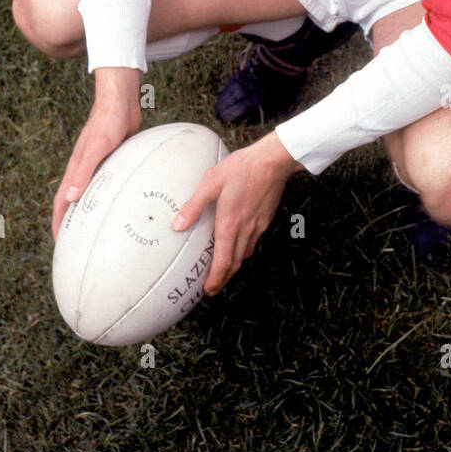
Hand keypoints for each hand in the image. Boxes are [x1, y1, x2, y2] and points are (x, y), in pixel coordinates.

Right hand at [52, 69, 141, 238]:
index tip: (60, 244)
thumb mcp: (97, 147)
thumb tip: (69, 198)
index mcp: (76, 168)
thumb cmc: (109, 121)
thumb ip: (84, 171)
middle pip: (73, 202)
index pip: (61, 202)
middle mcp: (84, 169)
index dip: (58, 224)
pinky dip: (108, 197)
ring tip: (98, 231)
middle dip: (72, 223)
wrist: (120, 100)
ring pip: (90, 194)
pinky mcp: (112, 159)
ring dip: (90, 211)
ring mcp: (97, 164)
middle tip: (78, 245)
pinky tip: (122, 204)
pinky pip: (107, 184)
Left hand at [172, 132, 300, 295]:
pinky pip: (253, 241)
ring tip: (222, 268)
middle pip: (234, 264)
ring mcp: (258, 225)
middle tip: (212, 286)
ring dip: (233, 265)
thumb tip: (177, 224)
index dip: (215, 280)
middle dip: (223, 279)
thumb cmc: (242, 168)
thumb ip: (193, 205)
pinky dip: (243, 250)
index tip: (207, 290)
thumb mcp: (211, 182)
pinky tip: (237, 243)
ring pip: (245, 254)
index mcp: (230, 224)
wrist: (273, 161)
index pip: (223, 263)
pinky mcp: (265, 219)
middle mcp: (245, 230)